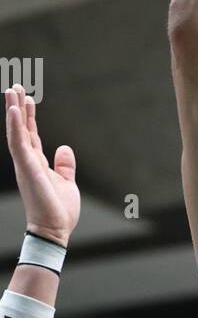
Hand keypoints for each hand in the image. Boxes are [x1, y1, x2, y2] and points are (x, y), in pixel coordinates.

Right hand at [5, 87, 79, 244]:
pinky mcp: (27, 168)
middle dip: (18, 108)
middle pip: (20, 129)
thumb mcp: (66, 183)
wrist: (55, 230)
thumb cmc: (59, 211)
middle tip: (14, 86)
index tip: (27, 98)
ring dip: (13, 111)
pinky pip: (18, 143)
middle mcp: (28, 161)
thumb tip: (64, 148)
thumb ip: (64, 165)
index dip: (28, 117)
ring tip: (11, 90)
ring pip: (16, 132)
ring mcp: (25, 164)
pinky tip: (16, 110)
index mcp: (37, 164)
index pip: (30, 135)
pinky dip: (16, 125)